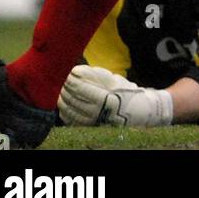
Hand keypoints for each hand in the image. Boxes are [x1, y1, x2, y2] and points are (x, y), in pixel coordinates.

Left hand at [59, 65, 174, 127]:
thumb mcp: (115, 80)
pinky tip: (65, 103)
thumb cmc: (125, 93)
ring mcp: (91, 121)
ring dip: (63, 98)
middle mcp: (97, 112)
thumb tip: (76, 70)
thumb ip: (96, 74)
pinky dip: (64, 110)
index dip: (73, 80)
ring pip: (69, 109)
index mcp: (105, 99)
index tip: (70, 73)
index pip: (81, 89)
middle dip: (66, 88)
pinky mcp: (87, 127)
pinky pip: (69, 119)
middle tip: (65, 80)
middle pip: (73, 98)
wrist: (135, 112)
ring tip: (64, 90)